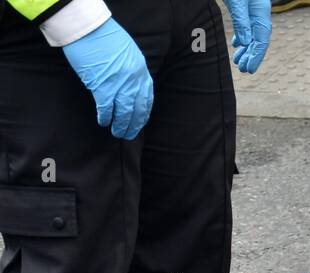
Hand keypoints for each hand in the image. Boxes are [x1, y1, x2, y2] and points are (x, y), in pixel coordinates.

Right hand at [61, 19, 153, 139]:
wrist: (88, 27)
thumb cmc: (105, 35)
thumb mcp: (128, 52)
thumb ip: (133, 69)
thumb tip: (131, 84)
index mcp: (141, 71)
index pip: (147, 98)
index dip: (144, 113)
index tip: (140, 121)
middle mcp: (134, 80)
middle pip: (137, 108)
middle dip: (134, 124)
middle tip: (129, 134)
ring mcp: (119, 84)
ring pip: (124, 112)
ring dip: (121, 125)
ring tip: (118, 133)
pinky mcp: (102, 86)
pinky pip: (106, 107)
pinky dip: (105, 117)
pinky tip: (103, 122)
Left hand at [222, 0, 271, 73]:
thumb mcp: (237, 2)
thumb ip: (241, 21)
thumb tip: (245, 43)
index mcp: (261, 13)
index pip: (262, 40)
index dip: (256, 57)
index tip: (249, 69)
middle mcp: (259, 14)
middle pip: (258, 40)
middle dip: (251, 56)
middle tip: (242, 69)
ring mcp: (252, 11)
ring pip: (251, 34)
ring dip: (245, 49)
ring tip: (237, 61)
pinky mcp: (243, 7)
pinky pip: (245, 26)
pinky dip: (241, 38)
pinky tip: (236, 45)